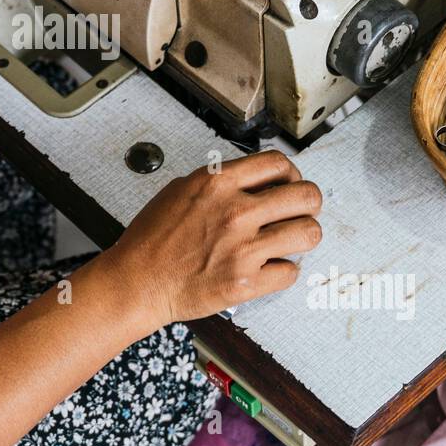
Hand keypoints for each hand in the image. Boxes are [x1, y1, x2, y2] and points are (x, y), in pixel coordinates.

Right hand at [105, 151, 321, 328]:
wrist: (137, 281)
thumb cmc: (151, 240)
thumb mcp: (180, 190)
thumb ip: (219, 181)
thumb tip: (252, 179)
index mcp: (218, 182)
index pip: (279, 163)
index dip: (291, 173)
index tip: (288, 184)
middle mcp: (235, 211)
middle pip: (306, 196)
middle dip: (308, 204)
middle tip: (298, 212)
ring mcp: (243, 248)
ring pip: (308, 233)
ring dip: (302, 237)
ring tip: (287, 241)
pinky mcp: (246, 282)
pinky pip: (290, 272)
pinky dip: (282, 271)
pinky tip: (267, 267)